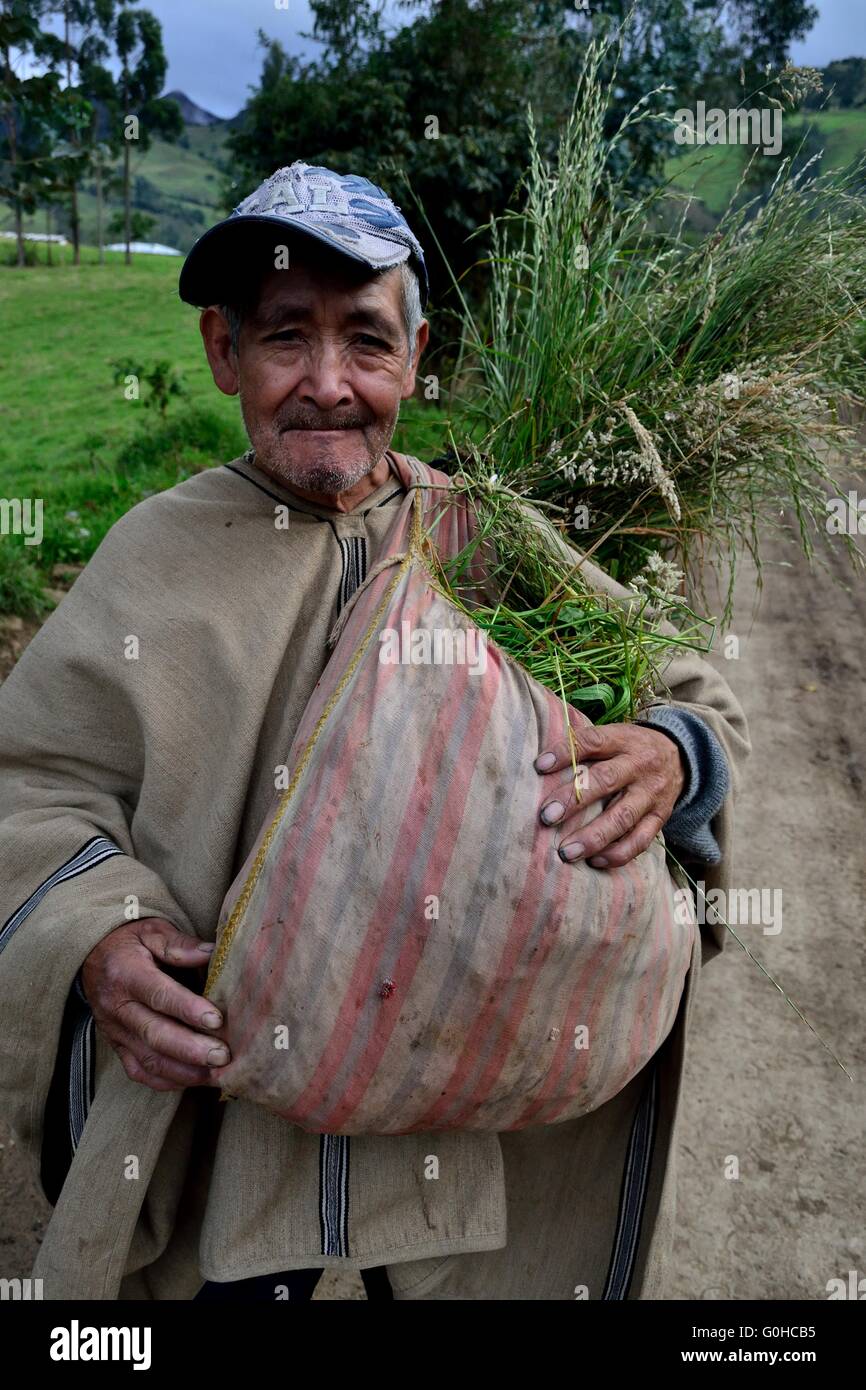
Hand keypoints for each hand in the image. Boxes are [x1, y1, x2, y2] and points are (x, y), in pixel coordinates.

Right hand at [80, 917, 228, 1091]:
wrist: (92, 957)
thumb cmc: (130, 942)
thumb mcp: (151, 931)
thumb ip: (179, 944)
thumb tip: (212, 953)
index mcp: (126, 974)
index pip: (158, 995)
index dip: (188, 1009)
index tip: (216, 1020)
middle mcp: (118, 1007)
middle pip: (155, 1034)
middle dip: (191, 1049)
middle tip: (223, 1055)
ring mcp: (115, 1032)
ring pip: (148, 1060)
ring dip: (184, 1071)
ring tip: (216, 1073)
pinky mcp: (117, 1047)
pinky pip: (139, 1072)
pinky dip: (166, 1081)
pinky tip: (193, 1079)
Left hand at [534, 712, 685, 869]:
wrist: (680, 758)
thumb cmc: (630, 749)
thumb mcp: (614, 736)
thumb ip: (585, 747)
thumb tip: (541, 763)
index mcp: (624, 740)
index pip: (593, 741)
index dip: (565, 753)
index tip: (539, 766)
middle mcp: (640, 766)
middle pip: (606, 780)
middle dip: (574, 799)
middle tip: (547, 816)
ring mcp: (652, 794)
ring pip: (623, 817)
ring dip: (593, 837)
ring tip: (566, 852)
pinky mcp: (660, 818)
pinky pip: (640, 840)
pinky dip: (617, 854)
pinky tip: (594, 861)